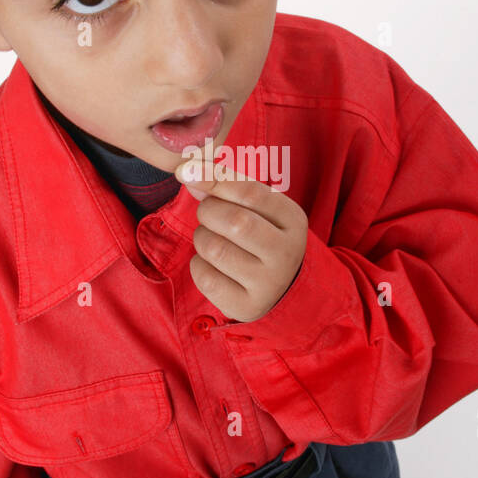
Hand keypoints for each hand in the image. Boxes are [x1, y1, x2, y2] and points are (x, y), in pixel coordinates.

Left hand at [175, 159, 307, 322]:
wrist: (281, 287)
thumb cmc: (261, 235)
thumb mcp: (257, 208)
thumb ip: (226, 186)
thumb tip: (188, 173)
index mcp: (293, 220)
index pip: (251, 192)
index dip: (213, 178)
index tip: (184, 172)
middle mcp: (286, 253)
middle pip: (234, 222)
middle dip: (208, 211)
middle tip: (208, 213)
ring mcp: (269, 283)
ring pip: (215, 249)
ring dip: (201, 238)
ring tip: (213, 240)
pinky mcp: (247, 306)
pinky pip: (205, 277)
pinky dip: (198, 265)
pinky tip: (212, 264)